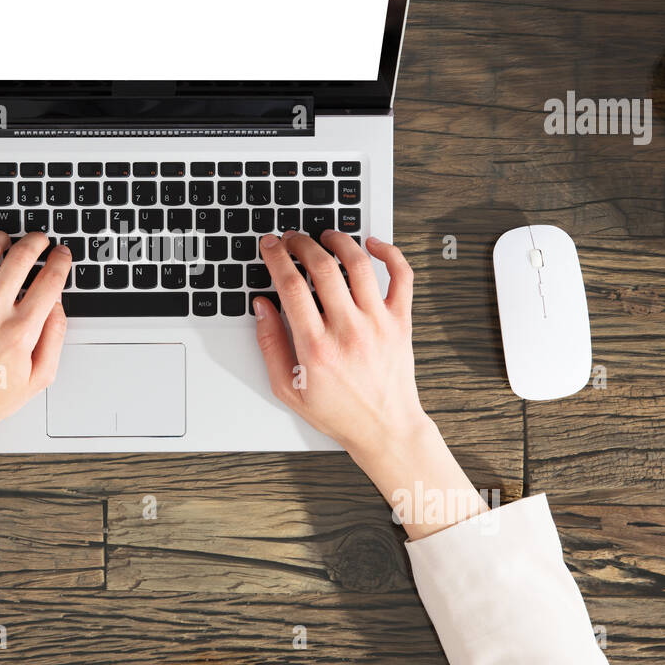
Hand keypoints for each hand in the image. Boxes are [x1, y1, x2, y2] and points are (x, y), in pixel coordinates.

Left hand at [0, 231, 70, 504]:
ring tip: (6, 241)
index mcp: (19, 332)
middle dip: (36, 242)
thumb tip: (57, 306)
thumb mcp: (38, 379)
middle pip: (20, 256)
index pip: (49, 279)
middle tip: (39, 241)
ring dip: (1, 239)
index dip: (60, 260)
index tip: (60, 254)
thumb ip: (55, 339)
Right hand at [253, 231, 486, 537]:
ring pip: (359, 264)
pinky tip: (373, 244)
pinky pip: (401, 276)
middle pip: (322, 267)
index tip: (270, 246)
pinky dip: (389, 253)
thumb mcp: (288, 389)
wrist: (385, 428)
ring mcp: (378, 323)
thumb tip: (262, 307)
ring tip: (326, 235)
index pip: (291, 286)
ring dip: (339, 240)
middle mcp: (348, 330)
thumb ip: (270, 345)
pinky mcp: (401, 322)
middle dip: (301, 243)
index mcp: (316, 347)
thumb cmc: (339, 412)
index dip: (276, 257)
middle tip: (292, 238)